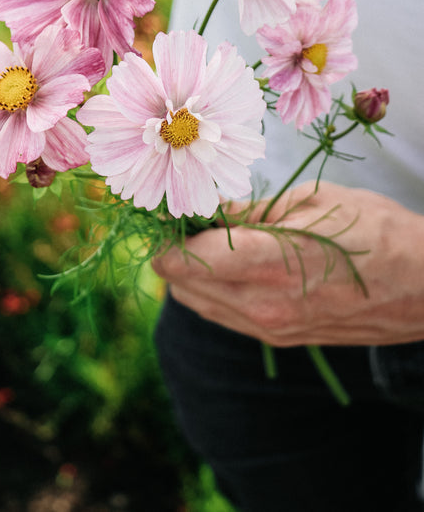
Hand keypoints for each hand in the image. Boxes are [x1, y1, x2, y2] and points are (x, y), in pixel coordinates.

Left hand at [152, 181, 423, 345]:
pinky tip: (232, 263)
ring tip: (210, 238)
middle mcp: (262, 306)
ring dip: (190, 273)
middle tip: (190, 218)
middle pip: (181, 286)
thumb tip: (209, 208)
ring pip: (199, 305)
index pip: (185, 260)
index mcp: (270, 264)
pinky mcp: (280, 338)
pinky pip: (224, 316)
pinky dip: (214, 290)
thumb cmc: (375, 231)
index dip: (166, 235)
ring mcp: (270, 329)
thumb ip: (251, 210)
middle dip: (174, 252)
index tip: (170, 209)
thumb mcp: (313, 202)